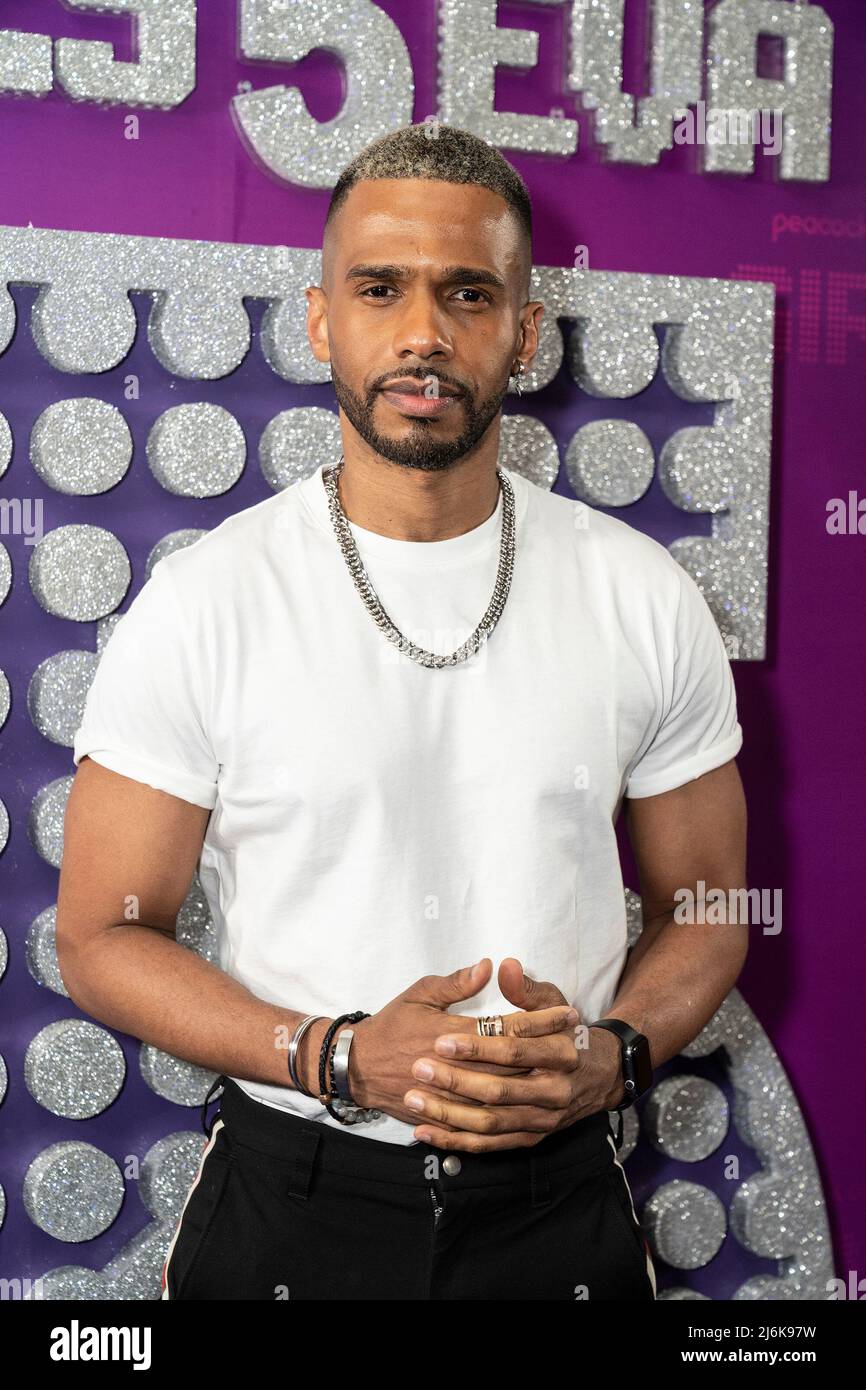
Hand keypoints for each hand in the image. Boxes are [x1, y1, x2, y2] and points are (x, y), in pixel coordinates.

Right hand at [317, 958, 578, 1131]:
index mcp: (450, 1033)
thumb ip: (456, 984)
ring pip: (503, 1094)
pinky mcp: (444, 1117)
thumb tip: (490, 966)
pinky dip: (510, 1114)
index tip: (568, 1013)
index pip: (506, 1027)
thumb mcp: (419, 994)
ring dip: (535, 1080)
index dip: (540, 1020)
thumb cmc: (391, 1025)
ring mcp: (450, 1097)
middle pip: (513, 1063)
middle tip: (579, 1041)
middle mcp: (455, 1067)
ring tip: (563, 1071)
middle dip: (548, 1050)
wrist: (357, 1067)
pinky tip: (531, 1107)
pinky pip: (482, 1123)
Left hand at [405, 957, 623, 1150]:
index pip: (514, 1050)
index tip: (441, 1040)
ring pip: (489, 1122)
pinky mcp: (530, 1138)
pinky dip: (455, 1141)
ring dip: (448, 1114)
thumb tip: (503, 966)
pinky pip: (488, 1145)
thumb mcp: (554, 1003)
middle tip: (419, 1068)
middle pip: (498, 1090)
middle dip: (455, 1080)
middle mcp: (555, 1091)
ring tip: (414, 1098)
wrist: (600, 1076)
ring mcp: (542, 1119)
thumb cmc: (566, 1033)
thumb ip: (526, 988)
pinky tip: (424, 1130)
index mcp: (561, 1053)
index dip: (477, 1046)